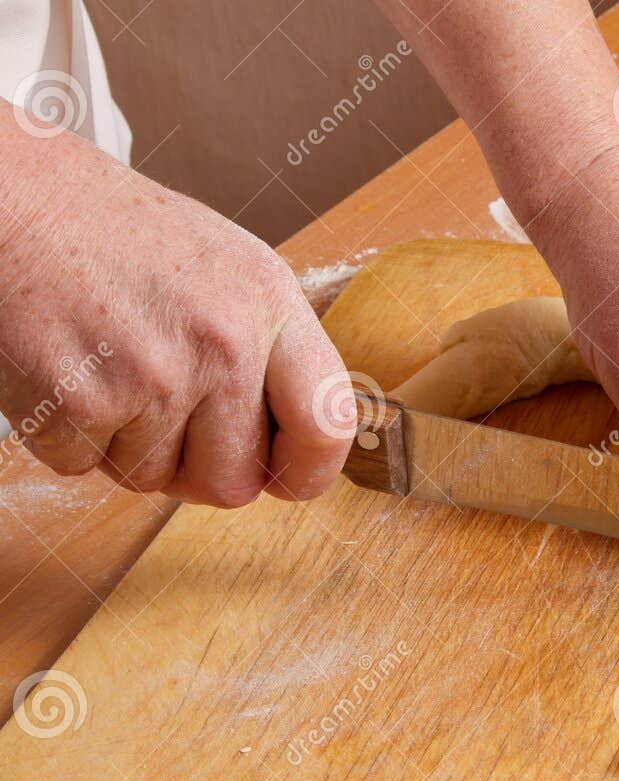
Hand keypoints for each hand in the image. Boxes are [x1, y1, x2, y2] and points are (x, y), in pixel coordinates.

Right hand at [0, 120, 353, 505]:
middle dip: (198, 471)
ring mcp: (151, 375)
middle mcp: (222, 343)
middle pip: (233, 483)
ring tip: (111, 371)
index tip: (288, 477)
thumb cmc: (122, 237)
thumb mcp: (230, 270)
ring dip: (127, 447)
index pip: (327, 423)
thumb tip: (302, 443)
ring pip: (153, 479)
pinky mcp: (78, 400)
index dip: (308, 470)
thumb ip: (273, 352)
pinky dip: (71, 437)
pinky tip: (70, 371)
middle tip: (168, 421)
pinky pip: (85, 467)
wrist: (18, 198)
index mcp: (270, 306)